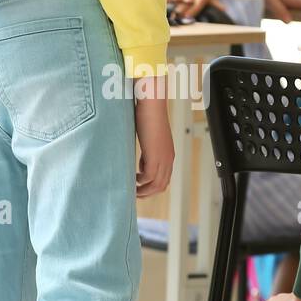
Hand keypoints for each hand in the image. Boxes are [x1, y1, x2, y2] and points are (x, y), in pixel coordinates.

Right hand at [133, 76, 173, 196]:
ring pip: (157, 185)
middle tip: (135, 194)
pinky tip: (132, 179)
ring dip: (144, 191)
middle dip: (148, 193)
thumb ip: (147, 151)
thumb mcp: (149, 139)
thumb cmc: (148, 116)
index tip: (141, 188)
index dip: (153, 186)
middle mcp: (168, 158)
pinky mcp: (155, 156)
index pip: (164, 178)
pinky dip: (140, 182)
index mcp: (168, 154)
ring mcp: (163, 158)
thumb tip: (141, 164)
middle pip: (162, 185)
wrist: (152, 105)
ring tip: (133, 191)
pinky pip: (148, 177)